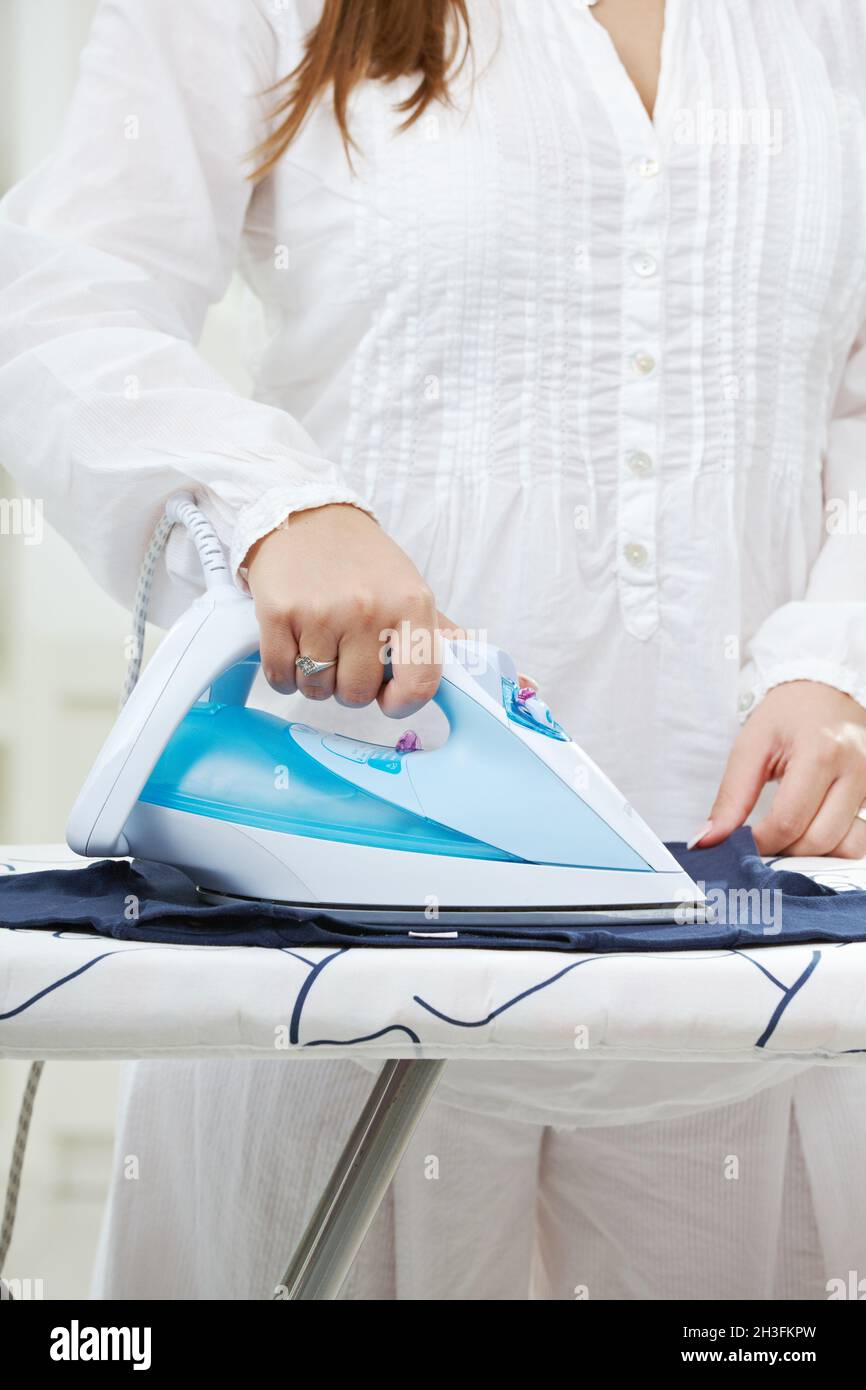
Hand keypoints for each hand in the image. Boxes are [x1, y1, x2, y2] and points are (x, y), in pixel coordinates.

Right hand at [245, 504, 440, 717]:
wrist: (306, 516)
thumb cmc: (360, 561)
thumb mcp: (407, 587)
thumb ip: (435, 633)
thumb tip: (468, 669)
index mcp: (410, 604)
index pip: (419, 684)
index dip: (402, 703)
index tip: (388, 697)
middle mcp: (368, 609)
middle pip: (358, 694)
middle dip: (349, 686)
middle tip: (345, 655)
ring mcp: (321, 612)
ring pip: (317, 689)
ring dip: (315, 679)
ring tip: (319, 645)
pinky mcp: (278, 613)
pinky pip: (279, 676)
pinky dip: (284, 675)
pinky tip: (292, 648)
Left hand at [692, 681, 865, 857]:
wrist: (823, 689)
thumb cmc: (786, 715)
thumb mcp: (750, 748)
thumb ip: (730, 798)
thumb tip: (707, 839)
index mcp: (820, 753)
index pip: (788, 821)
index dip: (760, 842)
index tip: (742, 842)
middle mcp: (855, 770)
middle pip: (819, 840)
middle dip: (785, 849)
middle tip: (764, 838)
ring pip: (848, 846)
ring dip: (814, 851)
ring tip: (791, 831)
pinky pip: (862, 836)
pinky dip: (836, 842)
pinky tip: (813, 825)